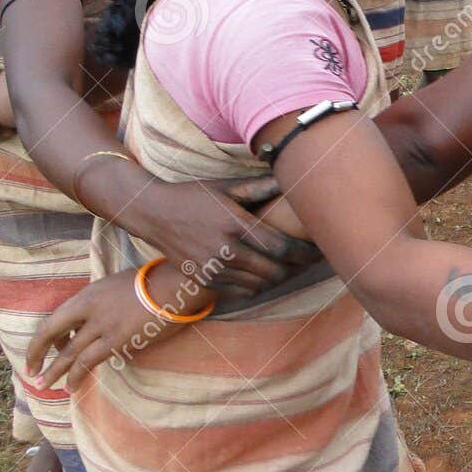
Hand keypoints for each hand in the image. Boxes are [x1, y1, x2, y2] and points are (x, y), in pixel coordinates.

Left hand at [26, 270, 177, 389]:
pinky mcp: (119, 340)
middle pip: (52, 333)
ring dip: (55, 372)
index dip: (41, 338)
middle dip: (37, 354)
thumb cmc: (152, 282)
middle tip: (30, 372)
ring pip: (70, 353)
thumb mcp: (116, 286)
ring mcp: (103, 325)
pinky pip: (91, 361)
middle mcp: (89, 309)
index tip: (38, 351)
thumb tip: (89, 325)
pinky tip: (73, 386)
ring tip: (44, 386)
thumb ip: (99, 304)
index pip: (54, 318)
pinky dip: (79, 376)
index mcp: (88, 294)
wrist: (176, 284)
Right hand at [124, 176, 321, 295]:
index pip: (280, 247)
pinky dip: (257, 287)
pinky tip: (263, 276)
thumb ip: (258, 188)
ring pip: (259, 284)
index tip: (318, 250)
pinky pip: (240, 292)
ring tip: (289, 268)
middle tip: (307, 261)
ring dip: (277, 278)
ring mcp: (212, 268)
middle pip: (274, 271)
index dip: (303, 252)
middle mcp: (224, 250)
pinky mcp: (204, 280)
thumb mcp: (226, 187)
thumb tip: (289, 179)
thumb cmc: (194, 195)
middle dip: (295, 268)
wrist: (153, 212)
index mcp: (234, 224)